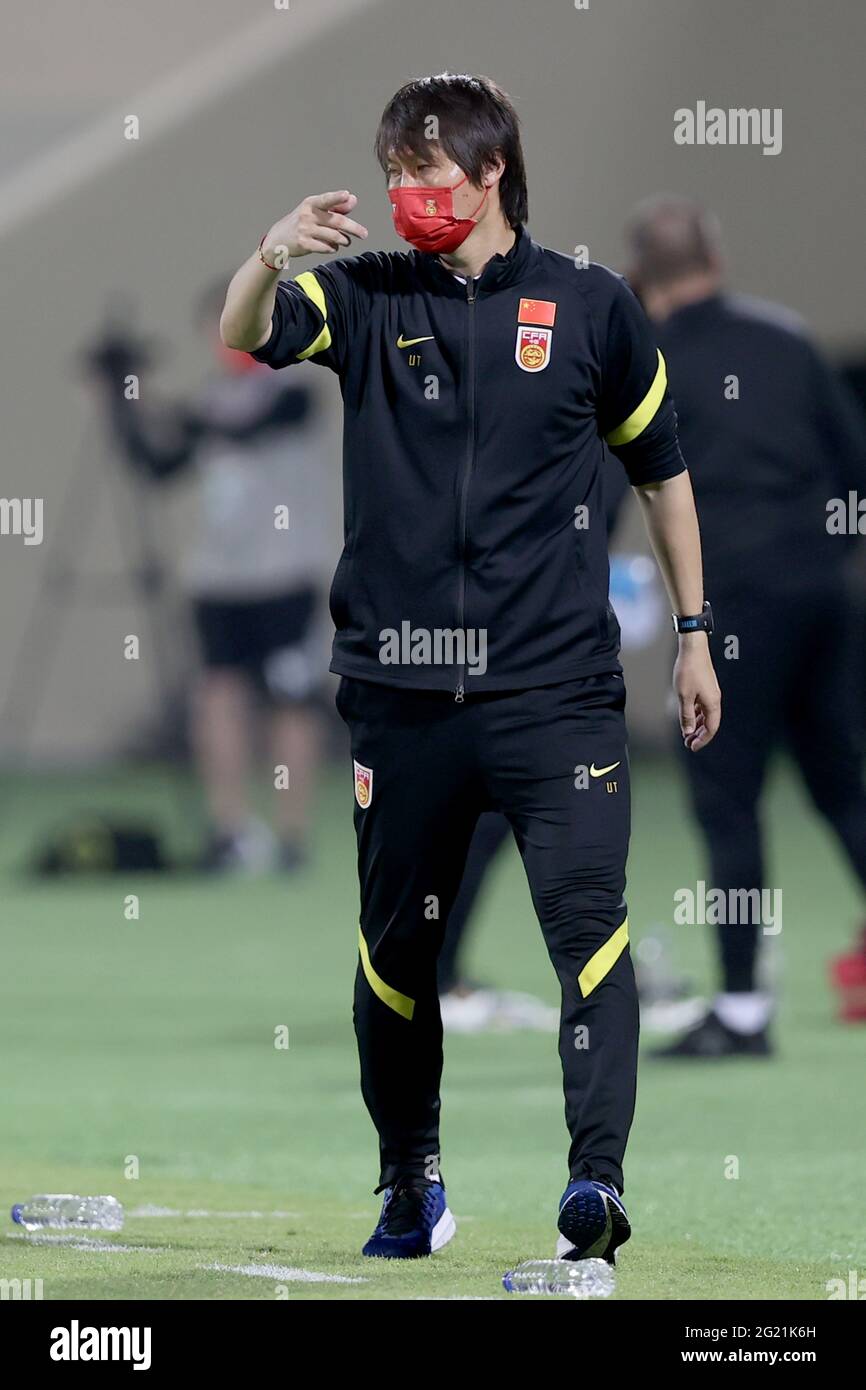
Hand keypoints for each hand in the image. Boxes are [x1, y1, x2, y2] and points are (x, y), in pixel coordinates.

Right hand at [262, 191, 367, 264]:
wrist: (279, 239)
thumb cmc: (302, 222)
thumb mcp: (315, 211)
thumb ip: (336, 206)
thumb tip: (352, 199)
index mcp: (311, 203)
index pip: (326, 199)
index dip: (336, 197)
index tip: (346, 195)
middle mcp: (308, 215)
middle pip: (337, 221)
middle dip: (353, 228)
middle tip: (364, 234)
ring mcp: (306, 230)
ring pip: (334, 236)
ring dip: (344, 240)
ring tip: (346, 241)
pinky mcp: (304, 244)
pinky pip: (326, 247)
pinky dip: (333, 247)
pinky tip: (333, 246)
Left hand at [673, 634, 720, 750]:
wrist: (693, 649)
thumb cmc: (688, 671)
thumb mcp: (684, 697)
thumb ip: (686, 716)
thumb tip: (688, 732)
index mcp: (712, 704)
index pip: (711, 728)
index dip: (702, 740)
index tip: (691, 747)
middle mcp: (714, 699)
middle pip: (710, 723)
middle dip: (699, 734)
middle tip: (687, 743)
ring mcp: (711, 693)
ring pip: (706, 715)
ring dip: (697, 725)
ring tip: (686, 732)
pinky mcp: (706, 687)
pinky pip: (703, 706)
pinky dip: (696, 714)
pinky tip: (688, 716)